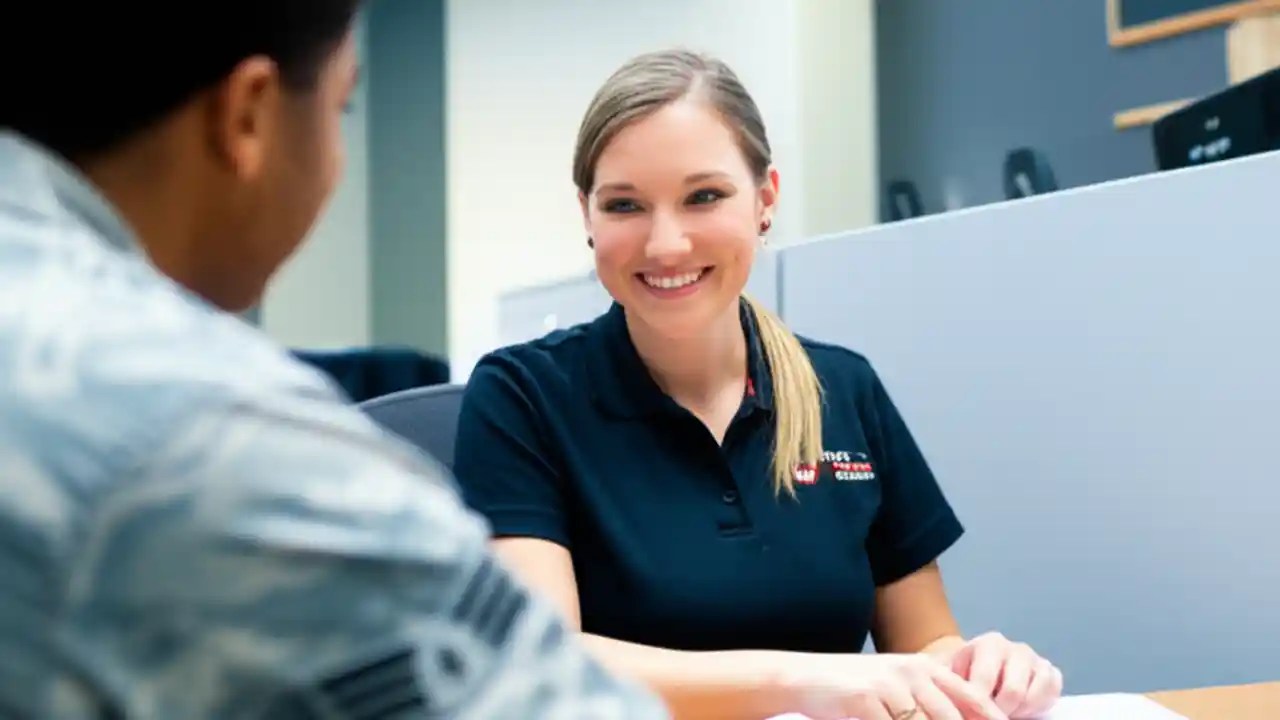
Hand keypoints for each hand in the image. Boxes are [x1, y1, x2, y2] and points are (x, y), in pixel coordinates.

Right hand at [778, 652, 1008, 719]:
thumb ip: (925, 699)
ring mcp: (888, 685)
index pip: (971, 696)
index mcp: (923, 666)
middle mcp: (911, 672)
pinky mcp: (866, 699)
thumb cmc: (852, 686)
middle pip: (952, 716)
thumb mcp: (894, 683)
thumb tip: (958, 716)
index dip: (992, 718)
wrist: (805, 677)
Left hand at [947, 632, 1062, 717]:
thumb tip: (960, 699)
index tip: (971, 710)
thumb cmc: (963, 671)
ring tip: (1002, 709)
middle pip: (1013, 691)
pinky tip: (1019, 707)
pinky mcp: (1052, 674)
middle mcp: (1017, 648)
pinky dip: (1035, 707)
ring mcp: (1038, 660)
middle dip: (999, 709)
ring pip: (1033, 696)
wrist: (980, 664)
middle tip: (987, 714)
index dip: (978, 700)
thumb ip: (954, 682)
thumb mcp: (952, 672)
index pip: (985, 678)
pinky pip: (1051, 695)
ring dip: (1017, 710)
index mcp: (990, 643)